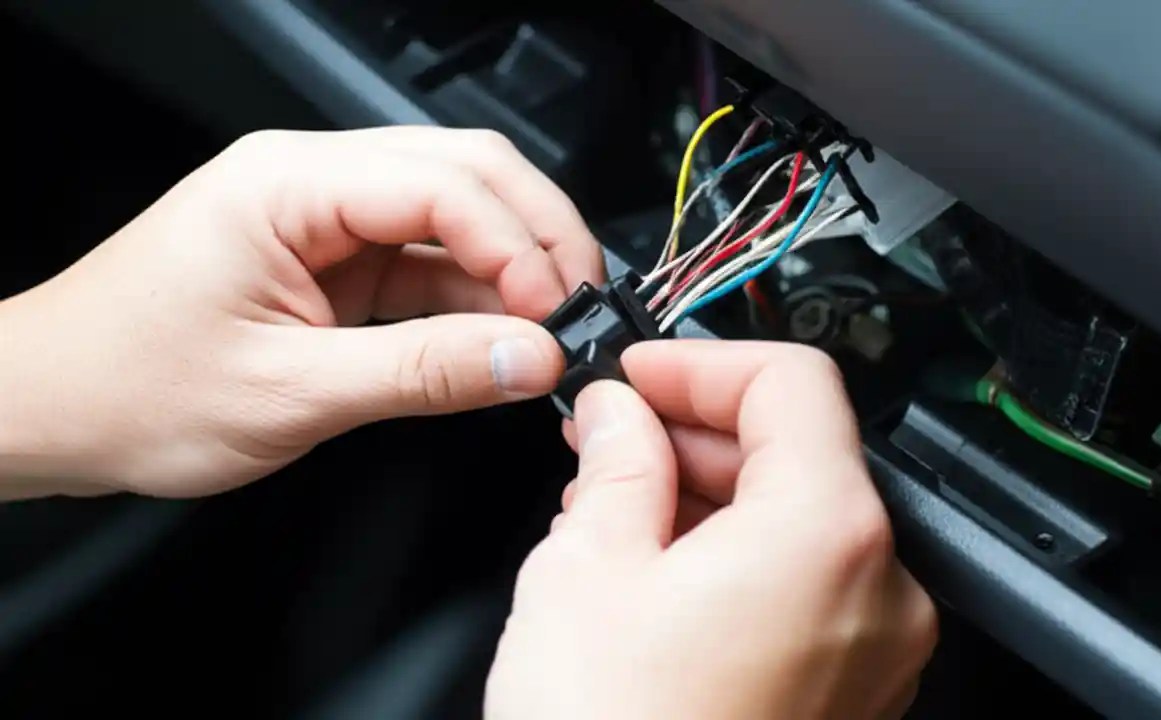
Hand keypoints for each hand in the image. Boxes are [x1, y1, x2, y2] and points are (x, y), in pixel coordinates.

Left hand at [0, 127, 602, 498]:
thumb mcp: (289, 393)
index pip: (442, 184)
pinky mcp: (339, 261)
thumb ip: (422, 372)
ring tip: (556, 335)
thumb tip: (527, 358)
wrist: (55, 407)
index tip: (557, 315)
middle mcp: (312, 181)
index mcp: (286, 184)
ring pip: (459, 217)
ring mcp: (329, 219)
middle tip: (583, 312)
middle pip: (468, 174)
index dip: (518, 245)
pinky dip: (479, 302)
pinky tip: (508, 342)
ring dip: (517, 270)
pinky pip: (431, 265)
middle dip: (539, 239)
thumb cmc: (130, 387)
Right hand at [486, 341, 936, 719]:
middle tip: (610, 438)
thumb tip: (618, 414)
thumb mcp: (586, 570)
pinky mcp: (849, 694)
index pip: (790, 382)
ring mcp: (872, 650)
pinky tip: (658, 572)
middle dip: (696, 432)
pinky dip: (737, 559)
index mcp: (826, 533)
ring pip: (798, 521)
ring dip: (710, 496)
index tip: (639, 375)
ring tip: (616, 509)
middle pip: (799, 450)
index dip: (701, 362)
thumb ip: (615, 461)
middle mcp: (877, 590)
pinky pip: (803, 588)